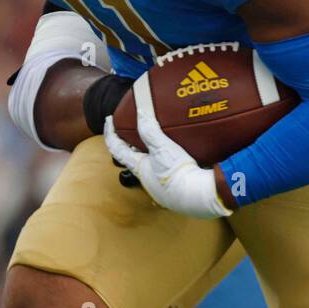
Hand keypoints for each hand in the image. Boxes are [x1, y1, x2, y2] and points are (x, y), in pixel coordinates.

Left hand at [103, 111, 231, 218]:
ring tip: (156, 138)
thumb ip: (150, 130)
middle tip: (132, 129)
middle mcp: (147, 179)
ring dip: (150, 152)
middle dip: (131, 144)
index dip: (110, 134)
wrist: (199, 196)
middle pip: (133, 159)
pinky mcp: (177, 189)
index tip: (109, 120)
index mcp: (139, 169)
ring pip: (150, 166)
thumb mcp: (162, 148)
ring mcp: (161, 186)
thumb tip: (140, 111)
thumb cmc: (177, 173)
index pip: (117, 149)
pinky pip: (166, 172)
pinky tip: (177, 155)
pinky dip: (166, 160)